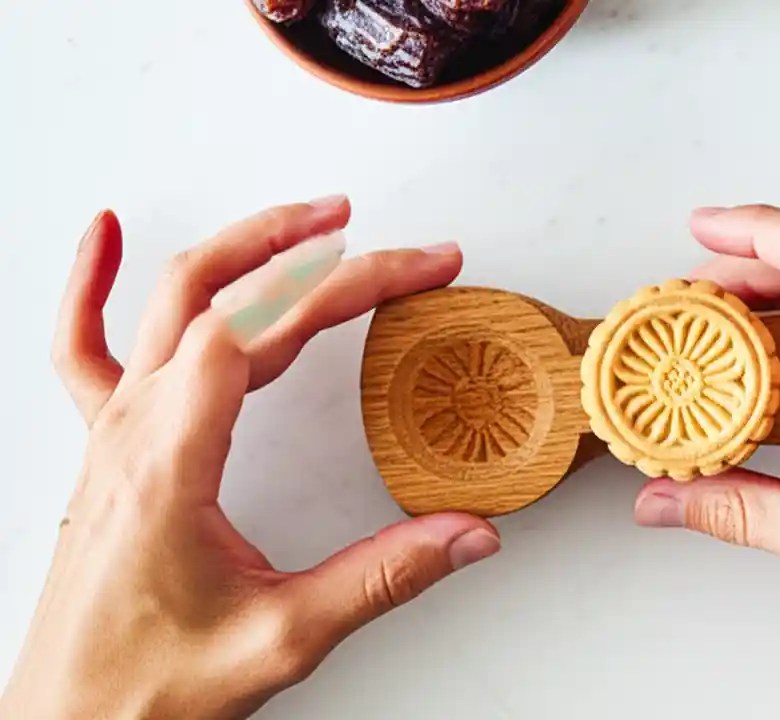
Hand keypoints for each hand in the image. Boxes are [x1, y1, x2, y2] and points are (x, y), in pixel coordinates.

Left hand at [1, 197, 500, 718]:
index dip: (343, 283)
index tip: (413, 268)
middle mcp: (134, 430)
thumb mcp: (283, 637)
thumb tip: (468, 533)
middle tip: (389, 244)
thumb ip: (383, 577)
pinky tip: (103, 236)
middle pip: (220, 298)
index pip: (258, 328)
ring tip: (307, 220)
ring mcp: (113, 433)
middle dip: (312, 253)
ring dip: (239, 248)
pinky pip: (81, 346)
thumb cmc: (149, 687)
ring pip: (165, 303)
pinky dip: (87, 282)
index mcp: (172, 461)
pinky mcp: (107, 449)